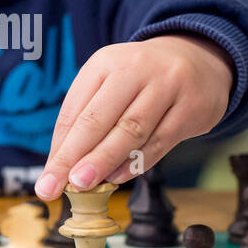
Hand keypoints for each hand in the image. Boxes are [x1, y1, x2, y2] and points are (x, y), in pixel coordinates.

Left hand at [34, 34, 233, 200]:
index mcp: (106, 62)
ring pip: (131, 131)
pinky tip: (117, 178)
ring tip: (84, 185)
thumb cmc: (143, 79)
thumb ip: (85, 118)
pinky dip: (136, 163)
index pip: (75, 110)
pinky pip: (160, 141)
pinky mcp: (191, 107)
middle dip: (76, 156)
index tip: (47, 179)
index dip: (60, 148)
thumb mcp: (110, 83)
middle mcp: (136, 69)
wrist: (200, 61)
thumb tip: (62, 164)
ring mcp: (167, 86)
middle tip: (58, 185)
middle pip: (100, 119)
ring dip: (104, 162)